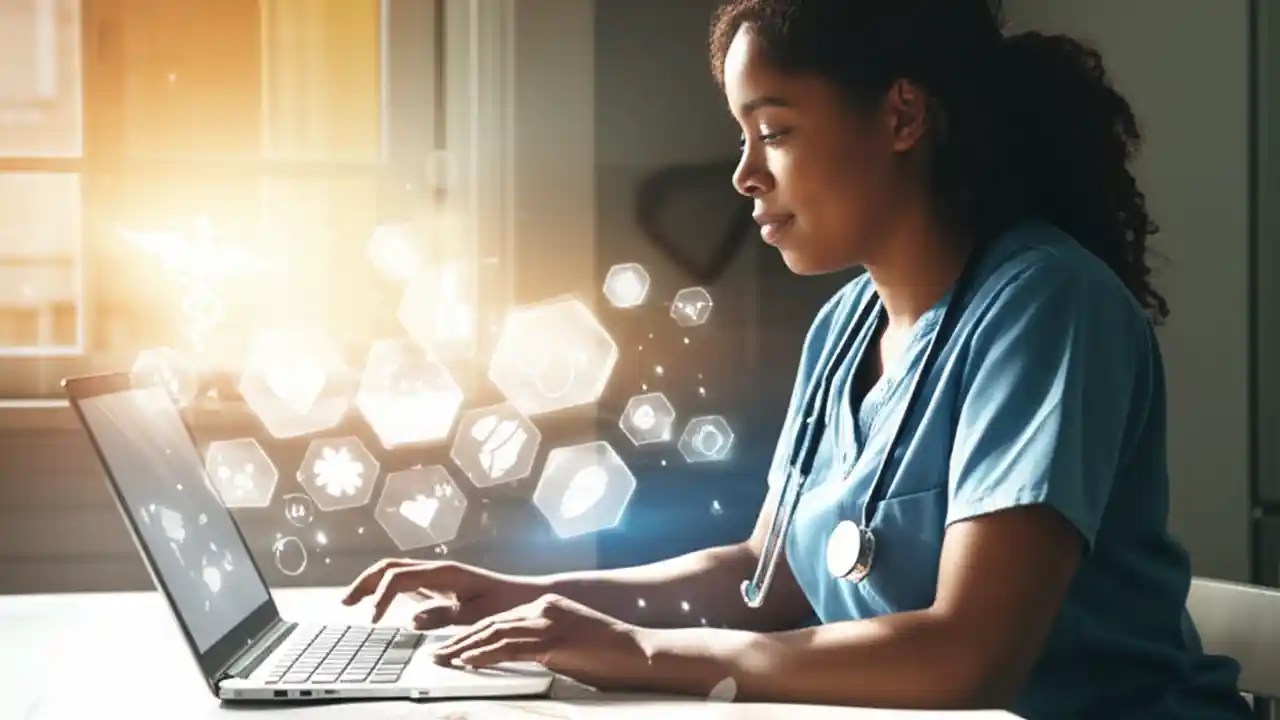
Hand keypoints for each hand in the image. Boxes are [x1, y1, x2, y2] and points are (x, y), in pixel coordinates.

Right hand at [342, 558, 545, 626]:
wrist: (525, 596)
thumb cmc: (505, 604)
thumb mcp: (475, 614)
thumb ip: (443, 615)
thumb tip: (412, 618)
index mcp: (444, 573)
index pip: (400, 578)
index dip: (380, 596)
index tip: (372, 618)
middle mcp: (438, 570)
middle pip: (390, 567)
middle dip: (365, 582)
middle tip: (345, 602)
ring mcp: (437, 576)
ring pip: (395, 572)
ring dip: (372, 583)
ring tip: (353, 601)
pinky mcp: (439, 585)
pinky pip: (406, 582)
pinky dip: (386, 589)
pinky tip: (380, 603)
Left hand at [432, 593, 650, 690]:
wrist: (636, 651)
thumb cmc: (606, 653)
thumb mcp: (568, 644)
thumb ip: (541, 645)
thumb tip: (516, 659)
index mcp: (546, 605)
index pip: (499, 618)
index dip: (471, 633)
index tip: (451, 647)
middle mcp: (544, 608)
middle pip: (491, 623)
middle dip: (461, 639)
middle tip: (438, 654)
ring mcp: (549, 622)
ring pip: (496, 633)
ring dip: (465, 648)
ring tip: (445, 659)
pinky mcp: (554, 639)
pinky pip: (512, 647)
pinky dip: (487, 655)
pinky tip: (470, 661)